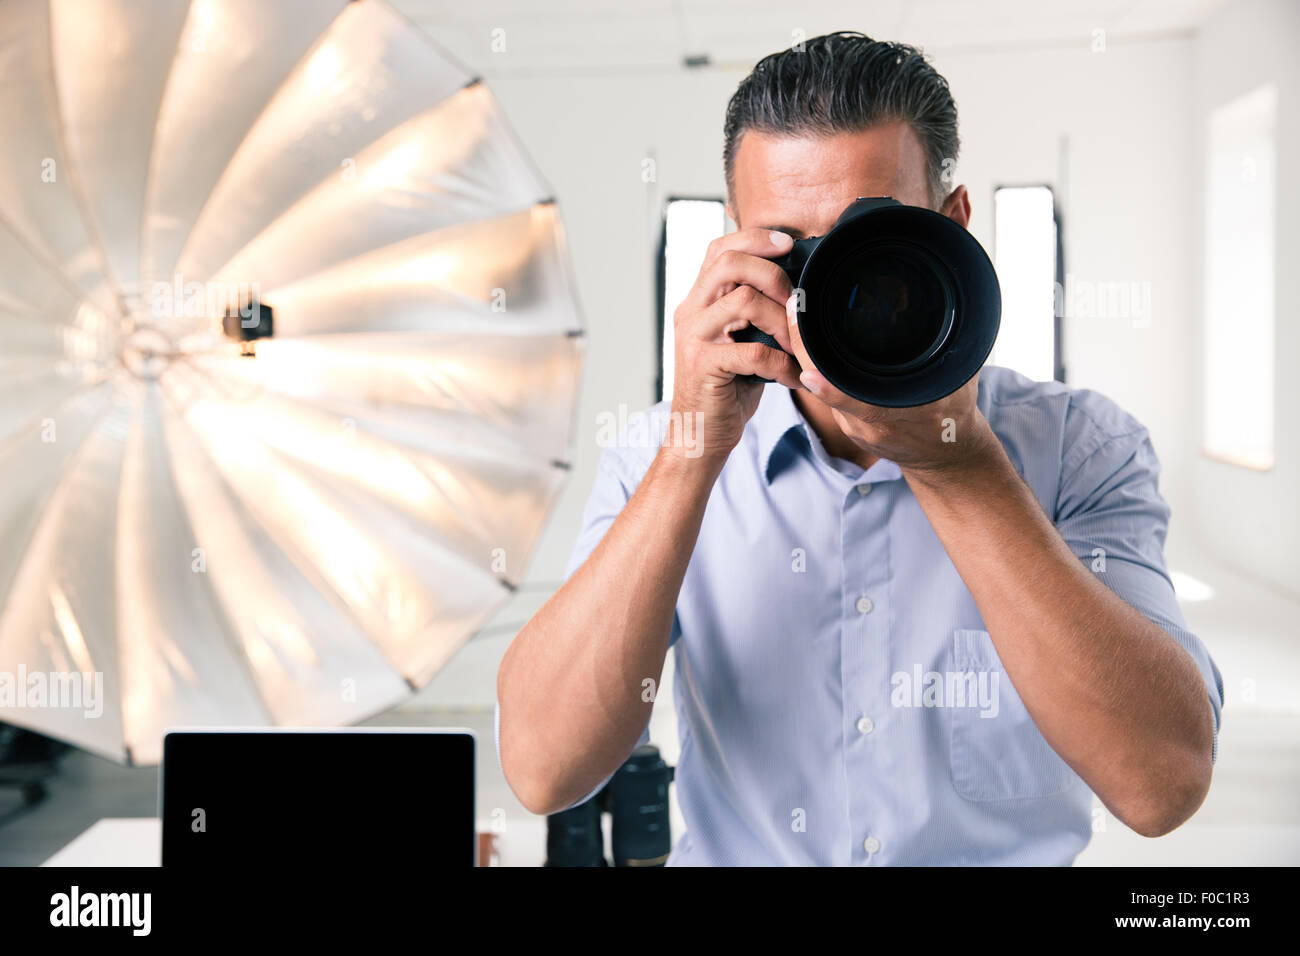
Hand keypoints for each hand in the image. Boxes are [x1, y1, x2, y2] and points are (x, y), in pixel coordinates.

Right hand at [669, 228, 803, 462]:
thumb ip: (754, 315)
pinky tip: (793, 377)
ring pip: (743, 301)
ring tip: (797, 344)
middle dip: (773, 273)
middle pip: (729, 264)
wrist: (698, 436)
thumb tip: (798, 291)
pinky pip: (753, 352)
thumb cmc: (726, 390)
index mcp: (698, 302)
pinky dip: (782, 364)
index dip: (754, 239)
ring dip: (782, 321)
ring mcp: (693, 337)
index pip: (719, 250)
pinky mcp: (702, 365)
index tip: (788, 244)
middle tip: (796, 299)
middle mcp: (690, 313)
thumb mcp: (739, 342)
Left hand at [784, 293, 999, 474]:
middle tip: (793, 309)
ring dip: (806, 356)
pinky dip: (817, 371)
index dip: (824, 376)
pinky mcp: (848, 427)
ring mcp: (855, 428)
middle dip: (804, 347)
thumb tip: (941, 313)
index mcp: (896, 413)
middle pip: (823, 385)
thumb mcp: (959, 381)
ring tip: (797, 317)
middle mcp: (869, 424)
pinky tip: (810, 344)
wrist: (945, 457)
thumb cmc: (954, 414)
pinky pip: (826, 396)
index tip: (808, 340)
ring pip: (819, 389)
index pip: (847, 394)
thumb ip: (948, 352)